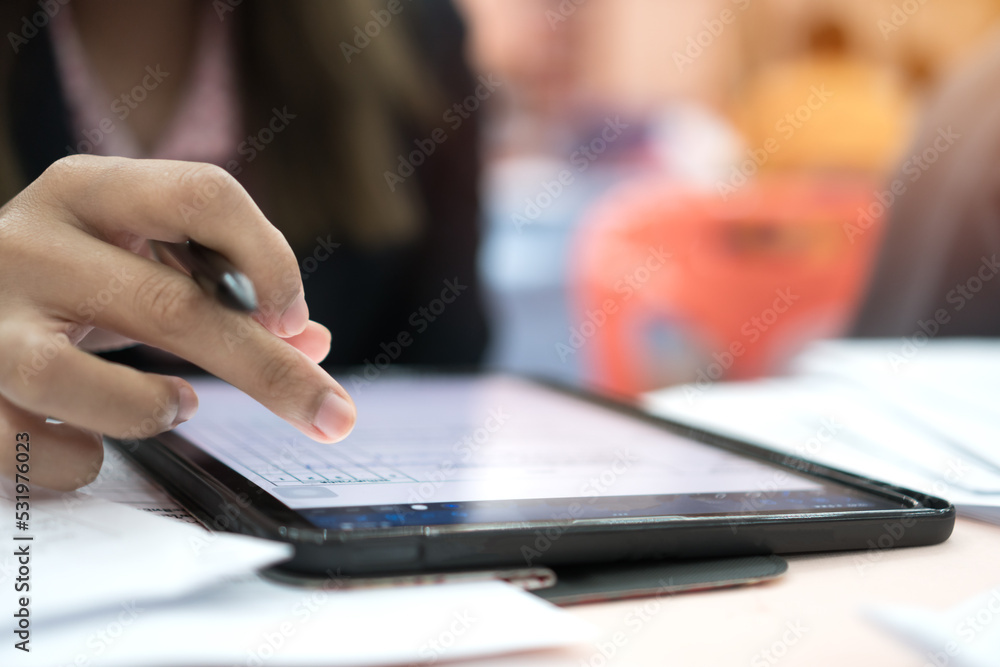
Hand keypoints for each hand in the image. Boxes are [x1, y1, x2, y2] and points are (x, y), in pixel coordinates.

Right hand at [0, 155, 355, 490]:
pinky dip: (73, 459)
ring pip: (66, 375)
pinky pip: (15, 442)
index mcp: (89, 189)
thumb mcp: (138, 261)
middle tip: (331, 415)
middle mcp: (28, 239)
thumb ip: (223, 294)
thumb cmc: (67, 281)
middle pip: (171, 304)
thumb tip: (313, 344)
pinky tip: (91, 452)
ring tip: (178, 407)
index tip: (296, 321)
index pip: (204, 195)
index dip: (270, 260)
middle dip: (266, 370)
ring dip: (145, 408)